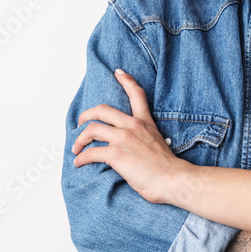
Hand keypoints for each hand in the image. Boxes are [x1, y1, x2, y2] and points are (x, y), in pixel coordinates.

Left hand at [71, 68, 184, 203]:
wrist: (173, 179)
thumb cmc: (167, 167)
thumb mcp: (158, 142)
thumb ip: (144, 137)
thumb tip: (133, 145)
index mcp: (144, 122)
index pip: (136, 94)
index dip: (126, 80)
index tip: (118, 72)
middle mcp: (133, 126)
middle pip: (102, 109)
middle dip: (86, 115)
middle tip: (80, 124)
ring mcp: (124, 138)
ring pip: (91, 129)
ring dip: (79, 140)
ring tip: (76, 149)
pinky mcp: (116, 153)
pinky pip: (91, 152)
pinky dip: (81, 158)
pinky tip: (80, 163)